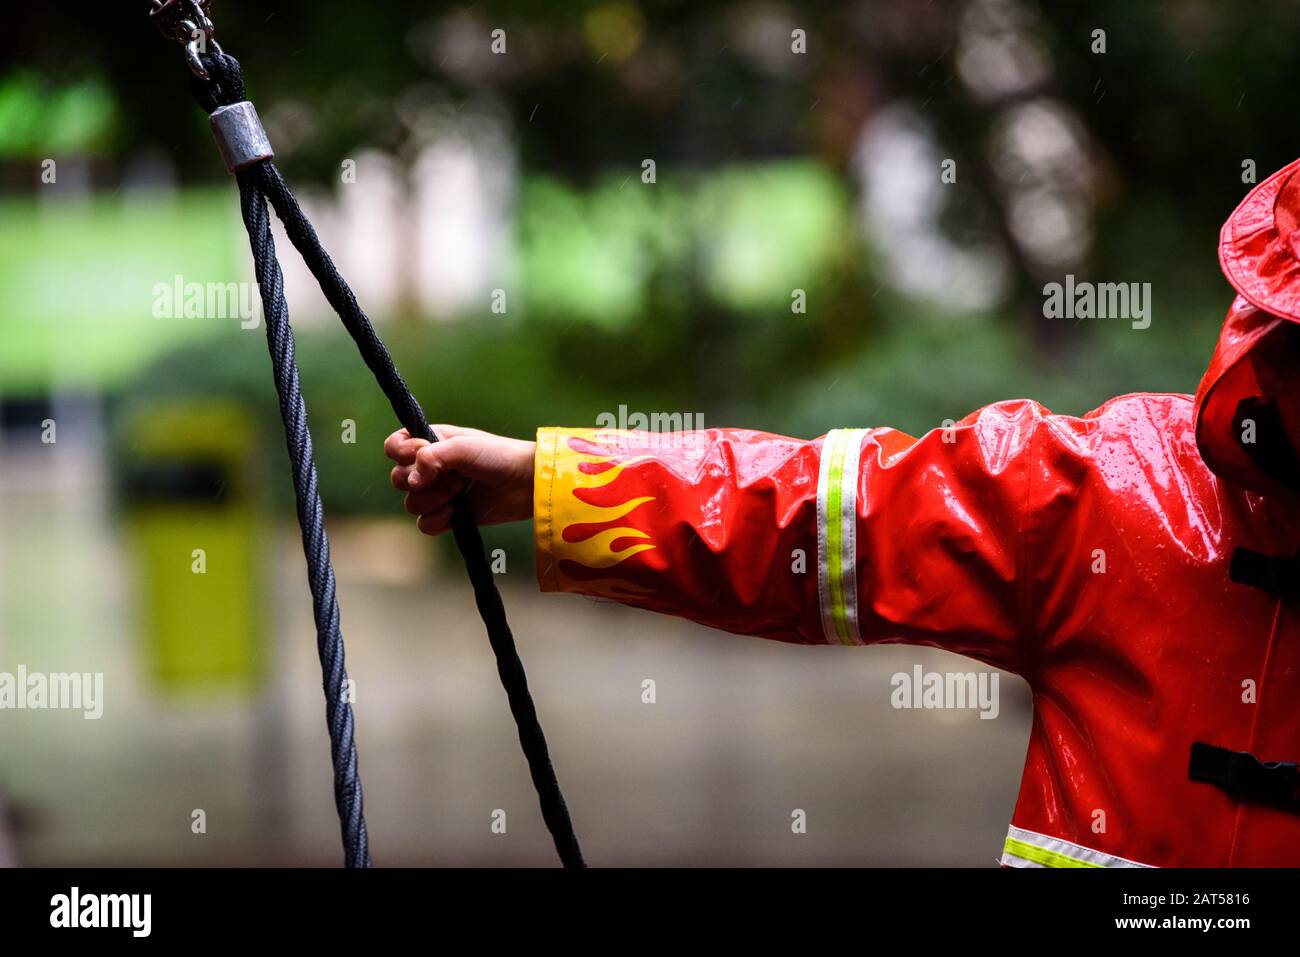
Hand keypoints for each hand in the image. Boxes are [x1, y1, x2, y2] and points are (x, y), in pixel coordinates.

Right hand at [384, 425, 535, 535]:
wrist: (526, 483)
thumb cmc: (498, 456)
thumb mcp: (464, 447)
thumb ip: (432, 456)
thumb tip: (413, 480)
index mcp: (431, 443)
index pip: (394, 447)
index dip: (400, 452)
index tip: (420, 452)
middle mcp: (431, 468)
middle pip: (399, 479)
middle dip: (421, 480)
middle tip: (452, 475)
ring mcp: (439, 493)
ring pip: (412, 503)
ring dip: (434, 499)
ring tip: (460, 490)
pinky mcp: (450, 516)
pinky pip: (424, 524)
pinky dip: (435, 521)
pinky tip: (454, 513)